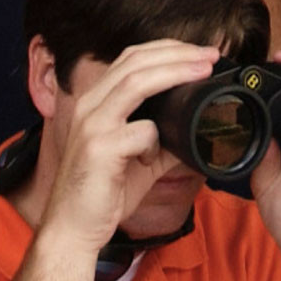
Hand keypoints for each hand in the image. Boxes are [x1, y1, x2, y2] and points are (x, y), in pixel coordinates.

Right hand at [40, 40, 220, 250]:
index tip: (199, 53)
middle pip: (134, 61)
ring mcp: (92, 125)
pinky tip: (158, 155)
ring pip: (136, 82)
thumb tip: (198, 131)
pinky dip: (158, 139)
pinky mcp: (99, 149)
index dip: (166, 50)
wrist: (72, 229)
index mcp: (96, 103)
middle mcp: (89, 106)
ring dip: (174, 72)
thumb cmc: (101, 195)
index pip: (129, 59)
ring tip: (202, 71)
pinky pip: (140, 131)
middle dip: (176, 53)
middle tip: (209, 55)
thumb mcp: (139, 161)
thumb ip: (164, 141)